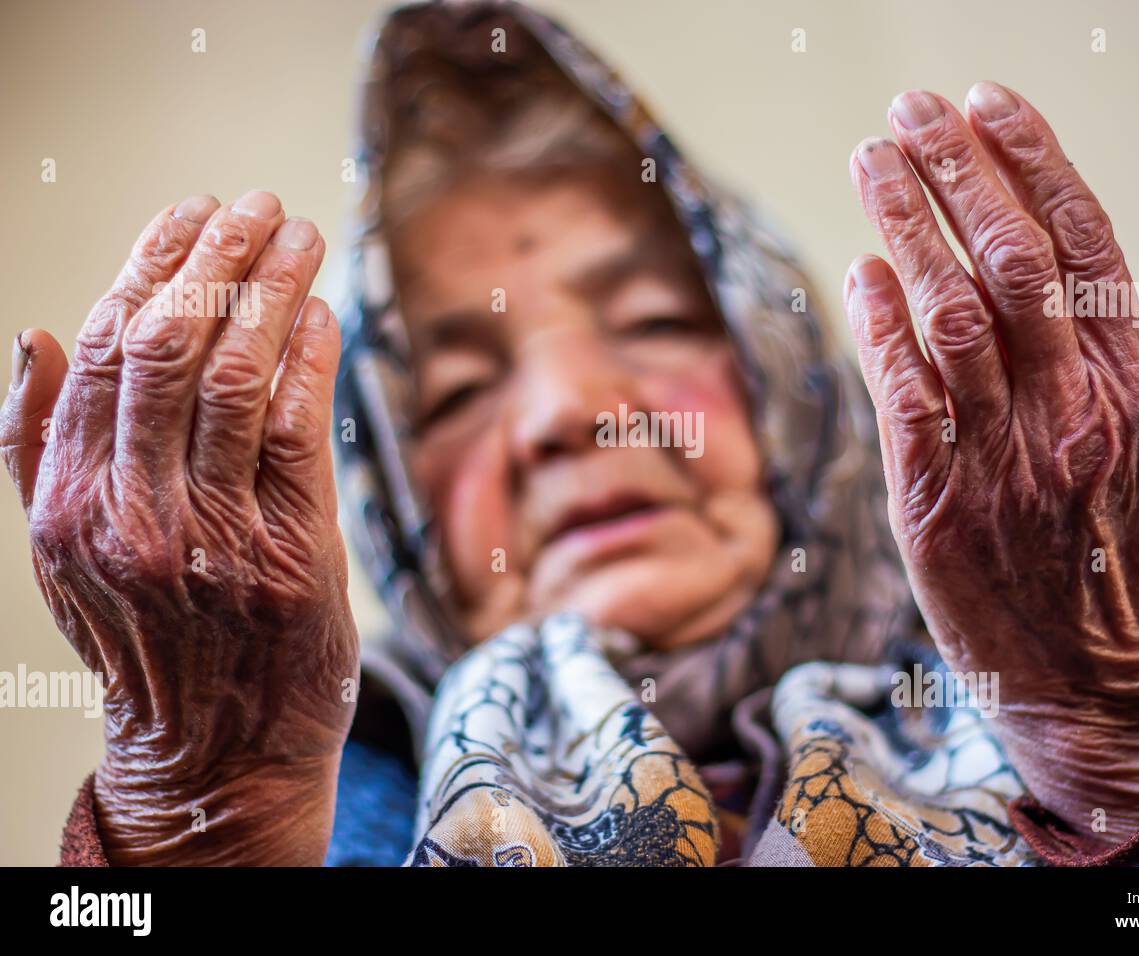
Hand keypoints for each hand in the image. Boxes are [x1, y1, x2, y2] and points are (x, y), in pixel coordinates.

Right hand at [1, 192, 357, 864]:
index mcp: (71, 502)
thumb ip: (38, 447)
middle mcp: (134, 513)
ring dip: (274, 290)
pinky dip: (314, 359)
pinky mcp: (293, 557)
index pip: (101, 347)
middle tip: (256, 205)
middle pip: (169, 345)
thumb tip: (28, 333)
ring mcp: (215, 536)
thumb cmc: (147, 640)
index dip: (151, 264)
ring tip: (299, 237)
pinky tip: (325, 316)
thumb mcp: (63, 553)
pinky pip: (301, 430)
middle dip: (217, 257)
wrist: (212, 755)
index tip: (190, 212)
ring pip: (237, 376)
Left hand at [844, 84, 1138, 842]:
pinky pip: (904, 393)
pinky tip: (861, 270)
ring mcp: (1001, 451)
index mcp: (1134, 383)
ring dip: (906, 226)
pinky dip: (880, 324)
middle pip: (1010, 261)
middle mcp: (1070, 405)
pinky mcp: (937, 496)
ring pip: (949, 313)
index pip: (1083, 243)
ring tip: (871, 161)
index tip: (987, 104)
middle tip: (911, 111)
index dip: (1030, 163)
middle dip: (955, 173)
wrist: (1096, 672)